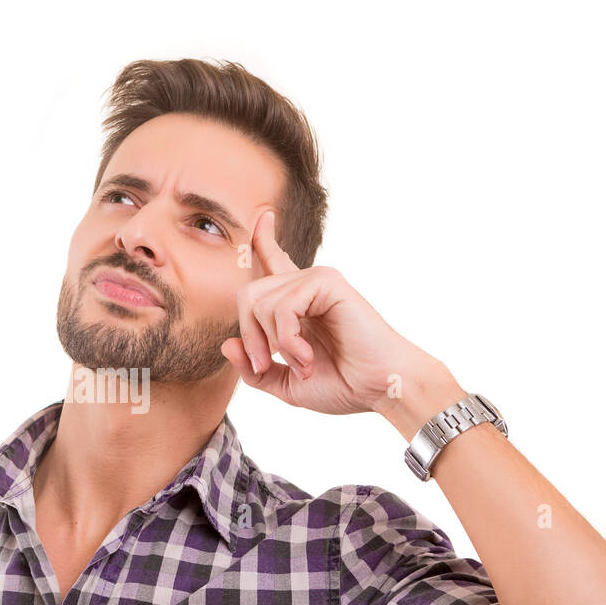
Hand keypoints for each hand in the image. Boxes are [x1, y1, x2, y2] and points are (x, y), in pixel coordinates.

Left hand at [219, 209, 448, 416]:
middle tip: (266, 365)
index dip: (263, 239)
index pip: (273, 262)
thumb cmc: (344, 385)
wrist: (379, 388)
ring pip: (259, 302)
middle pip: (248, 293)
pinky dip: (287, 339)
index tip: (263, 216)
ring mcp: (317, 280)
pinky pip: (283, 306)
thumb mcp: (285, 384)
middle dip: (250, 336)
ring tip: (302, 364)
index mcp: (298, 304)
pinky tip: (307, 357)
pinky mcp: (327, 282)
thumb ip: (254, 369)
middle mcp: (305, 286)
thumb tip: (226, 343)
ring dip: (274, 343)